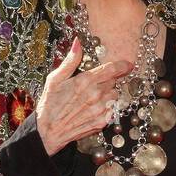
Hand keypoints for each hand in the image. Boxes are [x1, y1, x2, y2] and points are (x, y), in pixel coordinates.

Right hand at [35, 37, 132, 156]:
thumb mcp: (55, 79)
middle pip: (114, 82)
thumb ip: (70, 61)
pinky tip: (93, 109)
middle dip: (108, 81)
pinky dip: (107, 108)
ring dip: (108, 95)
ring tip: (92, 98)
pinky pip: (113, 110)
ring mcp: (100, 109)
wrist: (48, 133)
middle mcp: (95, 95)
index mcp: (85, 81)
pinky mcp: (102, 122)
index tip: (128, 64)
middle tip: (95, 85)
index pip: (112, 69)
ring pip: (115, 96)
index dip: (122, 65)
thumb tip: (78, 43)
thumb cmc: (49, 105)